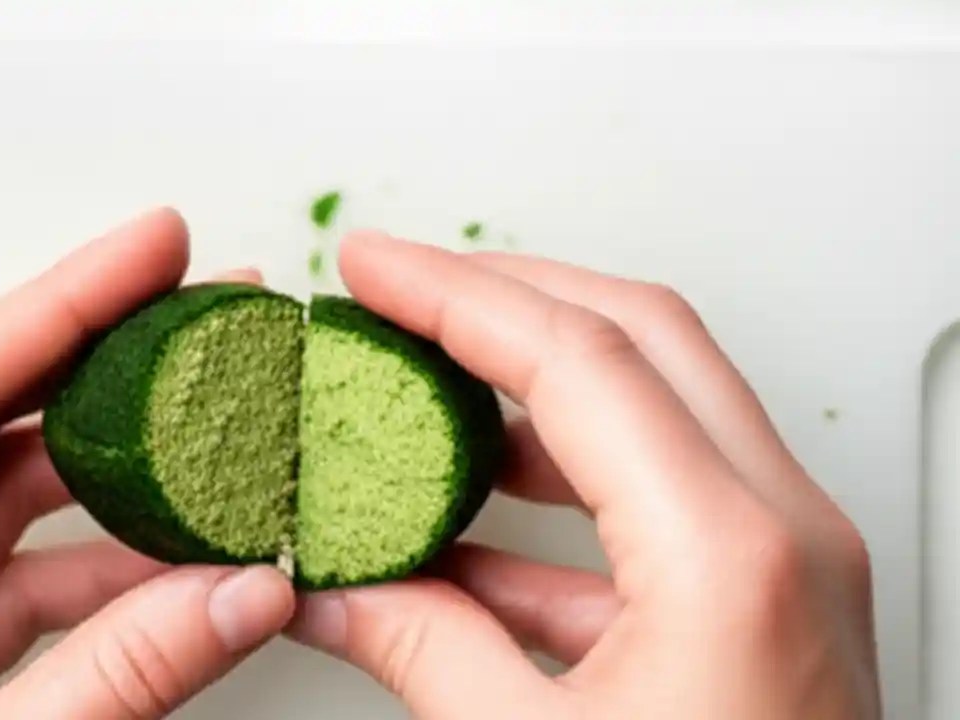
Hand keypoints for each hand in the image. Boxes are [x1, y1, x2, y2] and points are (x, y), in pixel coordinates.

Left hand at [0, 208, 293, 718]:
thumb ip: (123, 671)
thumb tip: (249, 589)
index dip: (66, 301)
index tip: (154, 247)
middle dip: (108, 362)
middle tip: (204, 316)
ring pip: (20, 499)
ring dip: (126, 472)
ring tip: (222, 439)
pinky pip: (30, 577)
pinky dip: (114, 565)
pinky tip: (191, 561)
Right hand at [289, 233, 879, 718]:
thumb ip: (421, 653)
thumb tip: (332, 591)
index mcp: (729, 557)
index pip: (576, 355)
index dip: (455, 292)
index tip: (370, 266)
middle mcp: (780, 536)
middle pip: (638, 335)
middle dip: (505, 293)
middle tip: (400, 291)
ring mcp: (786, 565)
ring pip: (653, 405)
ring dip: (529, 384)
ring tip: (421, 386)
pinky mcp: (763, 605)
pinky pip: (652, 504)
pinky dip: (554, 489)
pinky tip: (465, 517)